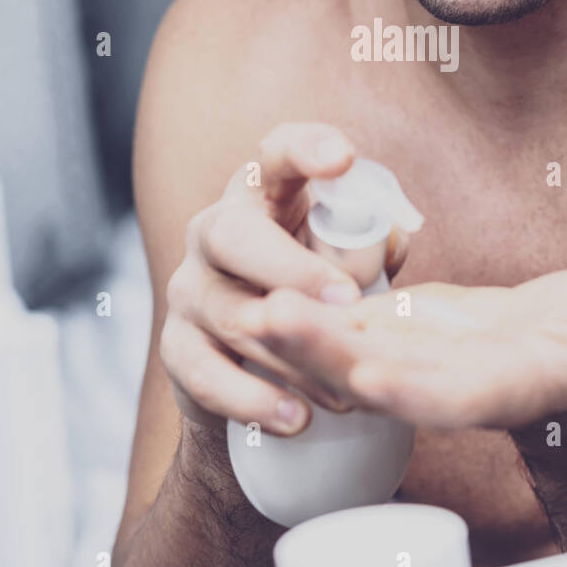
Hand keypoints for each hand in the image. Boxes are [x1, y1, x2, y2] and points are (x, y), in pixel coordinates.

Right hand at [159, 123, 408, 434]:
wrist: (260, 372)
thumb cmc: (319, 295)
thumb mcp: (350, 264)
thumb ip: (372, 249)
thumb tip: (391, 240)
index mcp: (264, 195)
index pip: (277, 154)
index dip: (305, 148)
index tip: (342, 157)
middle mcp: (214, 231)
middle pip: (234, 235)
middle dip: (291, 268)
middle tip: (347, 303)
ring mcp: (189, 288)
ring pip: (231, 314)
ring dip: (291, 354)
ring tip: (345, 391)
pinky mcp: (176, 345)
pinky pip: (206, 373)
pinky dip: (254, 399)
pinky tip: (295, 418)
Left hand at [247, 267, 566, 429]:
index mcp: (507, 388)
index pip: (456, 398)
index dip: (415, 389)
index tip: (370, 374)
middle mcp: (450, 385)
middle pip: (382, 376)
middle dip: (328, 354)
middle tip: (276, 317)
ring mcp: (419, 362)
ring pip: (352, 352)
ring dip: (304, 334)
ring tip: (257, 300)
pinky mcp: (401, 335)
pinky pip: (348, 328)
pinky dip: (312, 314)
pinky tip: (269, 287)